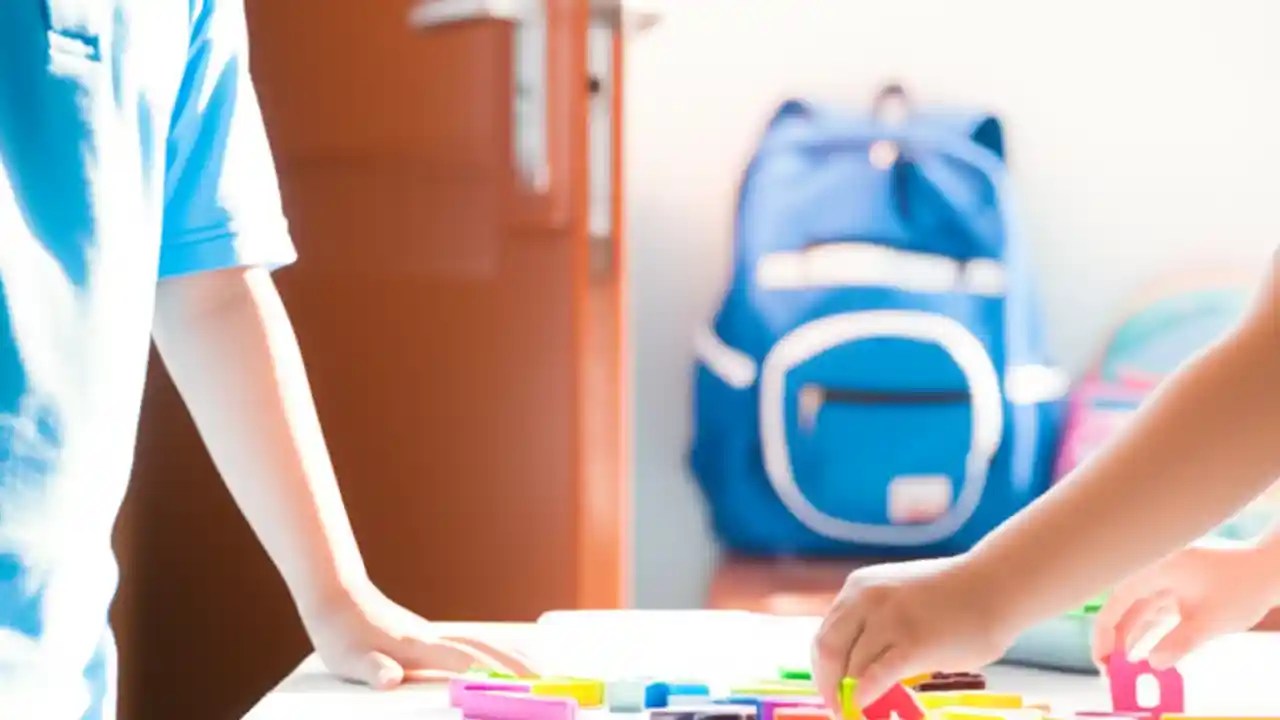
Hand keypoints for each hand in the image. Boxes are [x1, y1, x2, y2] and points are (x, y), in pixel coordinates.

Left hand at [300, 585, 535, 688]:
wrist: (338, 598)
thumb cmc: (342, 636)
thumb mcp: (350, 661)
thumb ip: (373, 671)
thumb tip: (391, 680)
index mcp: (418, 647)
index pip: (463, 662)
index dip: (491, 675)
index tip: (519, 685)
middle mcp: (434, 639)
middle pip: (485, 649)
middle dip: (517, 663)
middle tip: (548, 678)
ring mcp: (434, 635)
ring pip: (482, 643)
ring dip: (513, 654)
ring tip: (541, 667)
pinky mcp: (430, 637)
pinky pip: (473, 643)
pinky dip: (497, 649)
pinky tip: (504, 655)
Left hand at [812, 556, 1018, 711]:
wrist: (994, 586)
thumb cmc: (952, 596)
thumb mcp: (896, 596)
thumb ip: (873, 622)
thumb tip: (855, 665)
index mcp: (858, 588)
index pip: (824, 635)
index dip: (823, 670)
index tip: (831, 691)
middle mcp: (866, 600)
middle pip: (828, 652)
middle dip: (829, 686)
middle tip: (839, 709)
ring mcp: (888, 620)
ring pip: (852, 668)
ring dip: (850, 697)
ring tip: (858, 715)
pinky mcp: (912, 643)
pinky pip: (876, 676)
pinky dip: (866, 696)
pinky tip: (867, 707)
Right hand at [1091, 543, 1279, 668]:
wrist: (1270, 573)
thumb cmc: (1243, 588)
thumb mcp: (1209, 622)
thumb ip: (1178, 643)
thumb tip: (1153, 664)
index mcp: (1156, 569)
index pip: (1117, 600)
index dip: (1106, 631)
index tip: (1102, 658)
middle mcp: (1156, 571)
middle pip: (1123, 606)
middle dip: (1115, 638)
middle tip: (1110, 668)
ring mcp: (1167, 580)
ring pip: (1137, 611)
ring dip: (1130, 638)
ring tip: (1122, 667)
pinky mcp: (1178, 590)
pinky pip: (1154, 613)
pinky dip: (1147, 633)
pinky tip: (1141, 654)